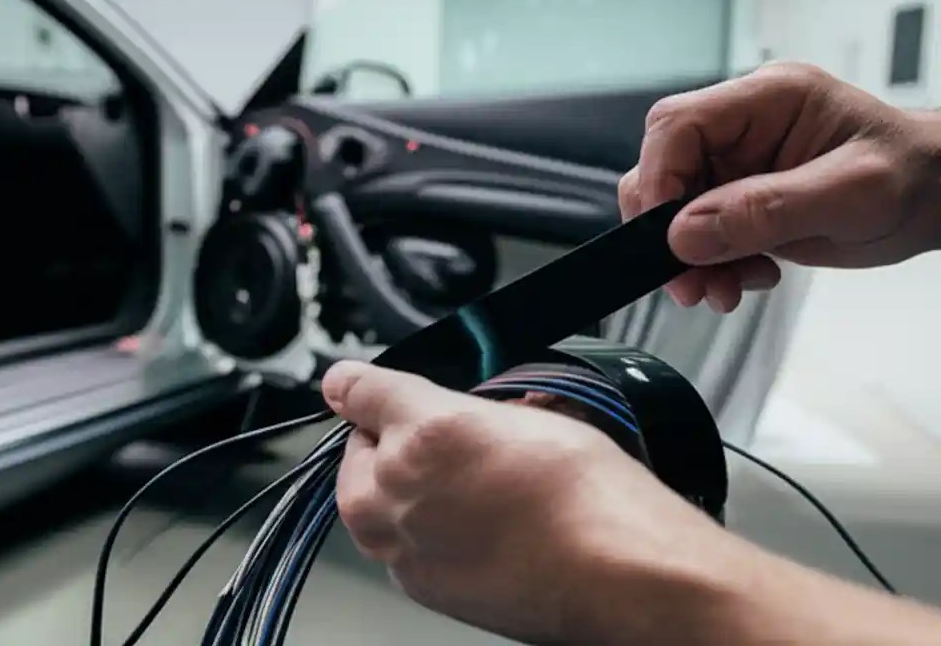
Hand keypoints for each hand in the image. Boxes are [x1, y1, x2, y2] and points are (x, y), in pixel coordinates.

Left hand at [321, 360, 731, 643]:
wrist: (619, 577)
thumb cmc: (590, 498)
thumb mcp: (532, 412)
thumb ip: (462, 404)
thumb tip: (441, 403)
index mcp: (422, 431)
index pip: (359, 389)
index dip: (359, 383)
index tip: (348, 383)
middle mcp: (394, 491)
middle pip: (360, 450)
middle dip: (391, 442)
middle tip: (448, 443)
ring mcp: (400, 545)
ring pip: (373, 502)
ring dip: (400, 488)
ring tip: (469, 488)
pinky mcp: (415, 586)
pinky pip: (400, 544)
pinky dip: (421, 531)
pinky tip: (477, 526)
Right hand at [620, 62, 940, 312]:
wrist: (938, 199)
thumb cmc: (915, 178)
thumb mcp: (850, 196)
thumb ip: (766, 211)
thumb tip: (685, 233)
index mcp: (769, 98)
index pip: (678, 125)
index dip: (658, 179)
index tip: (665, 235)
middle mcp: (744, 125)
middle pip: (664, 167)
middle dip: (667, 229)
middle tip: (689, 279)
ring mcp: (739, 162)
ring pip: (673, 207)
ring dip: (687, 257)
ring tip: (720, 288)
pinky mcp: (740, 198)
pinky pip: (698, 231)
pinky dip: (709, 265)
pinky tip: (743, 276)